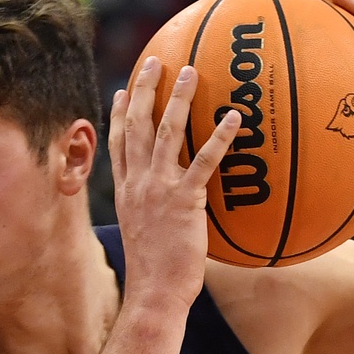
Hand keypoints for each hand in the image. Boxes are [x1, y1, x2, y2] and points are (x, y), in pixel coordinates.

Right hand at [107, 58, 241, 312]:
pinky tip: (235, 117)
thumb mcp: (146, 235)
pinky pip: (203, 161)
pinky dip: (219, 137)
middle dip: (144, 90)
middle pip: (137, 127)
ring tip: (190, 71)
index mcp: (126, 192)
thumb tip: (174, 209)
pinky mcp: (184, 201)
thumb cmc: (156, 273)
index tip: (124, 90)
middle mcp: (138, 184)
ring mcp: (158, 190)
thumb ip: (155, 213)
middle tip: (154, 61)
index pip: (118, 144)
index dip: (120, 114)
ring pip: (165, 133)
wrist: (154, 292)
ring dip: (177, 99)